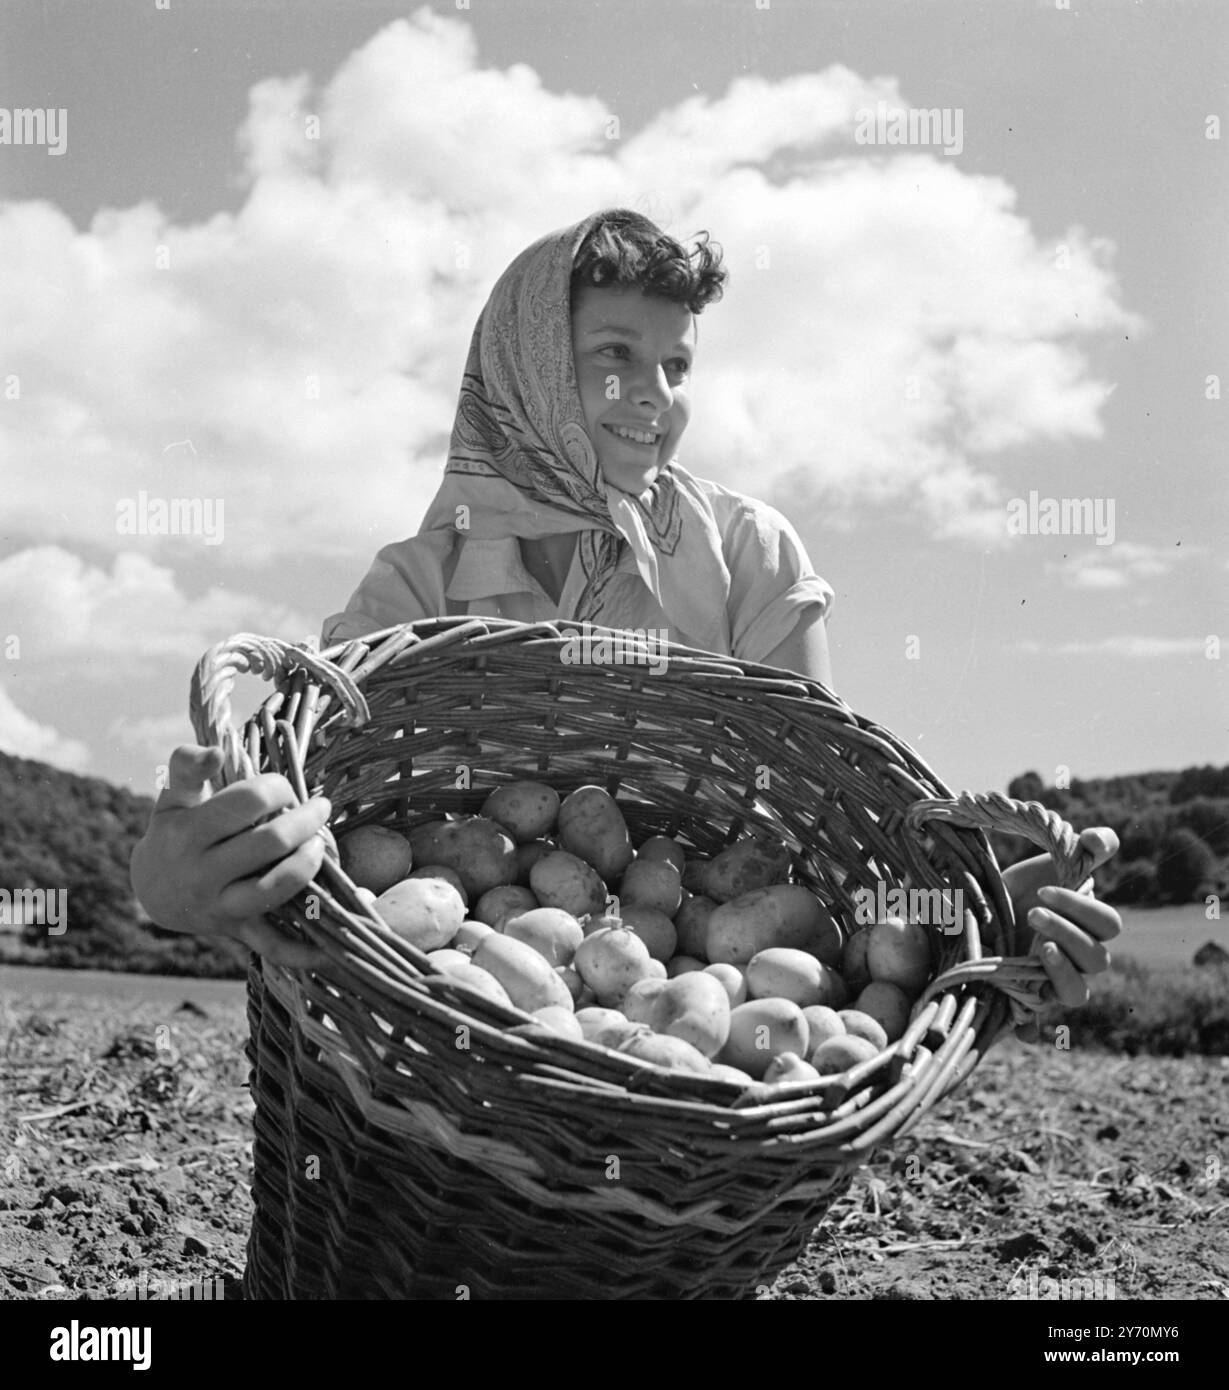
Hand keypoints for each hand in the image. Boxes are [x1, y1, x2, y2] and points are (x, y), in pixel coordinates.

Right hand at [130, 744, 331, 969]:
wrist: (154, 892)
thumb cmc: (175, 831)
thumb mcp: (173, 797)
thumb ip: (187, 765)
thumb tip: (215, 752)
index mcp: (188, 833)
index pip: (249, 801)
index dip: (278, 788)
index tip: (285, 789)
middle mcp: (203, 873)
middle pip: (271, 842)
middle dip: (307, 820)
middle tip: (320, 808)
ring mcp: (221, 907)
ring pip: (277, 888)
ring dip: (311, 864)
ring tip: (322, 845)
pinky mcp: (239, 933)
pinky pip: (276, 947)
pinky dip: (306, 953)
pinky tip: (336, 947)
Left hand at [1001, 826, 1120, 1041]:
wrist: (976, 915)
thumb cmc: (1019, 889)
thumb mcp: (1046, 863)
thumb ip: (1083, 848)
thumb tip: (1099, 839)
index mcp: (1087, 925)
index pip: (1107, 924)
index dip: (1081, 908)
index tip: (1043, 890)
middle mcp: (1077, 958)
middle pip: (1096, 959)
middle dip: (1067, 934)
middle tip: (1033, 913)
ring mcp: (1053, 982)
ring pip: (1078, 992)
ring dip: (1062, 972)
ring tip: (1037, 949)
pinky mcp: (1027, 1000)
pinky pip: (1036, 1023)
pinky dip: (1031, 1028)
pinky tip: (1022, 1028)